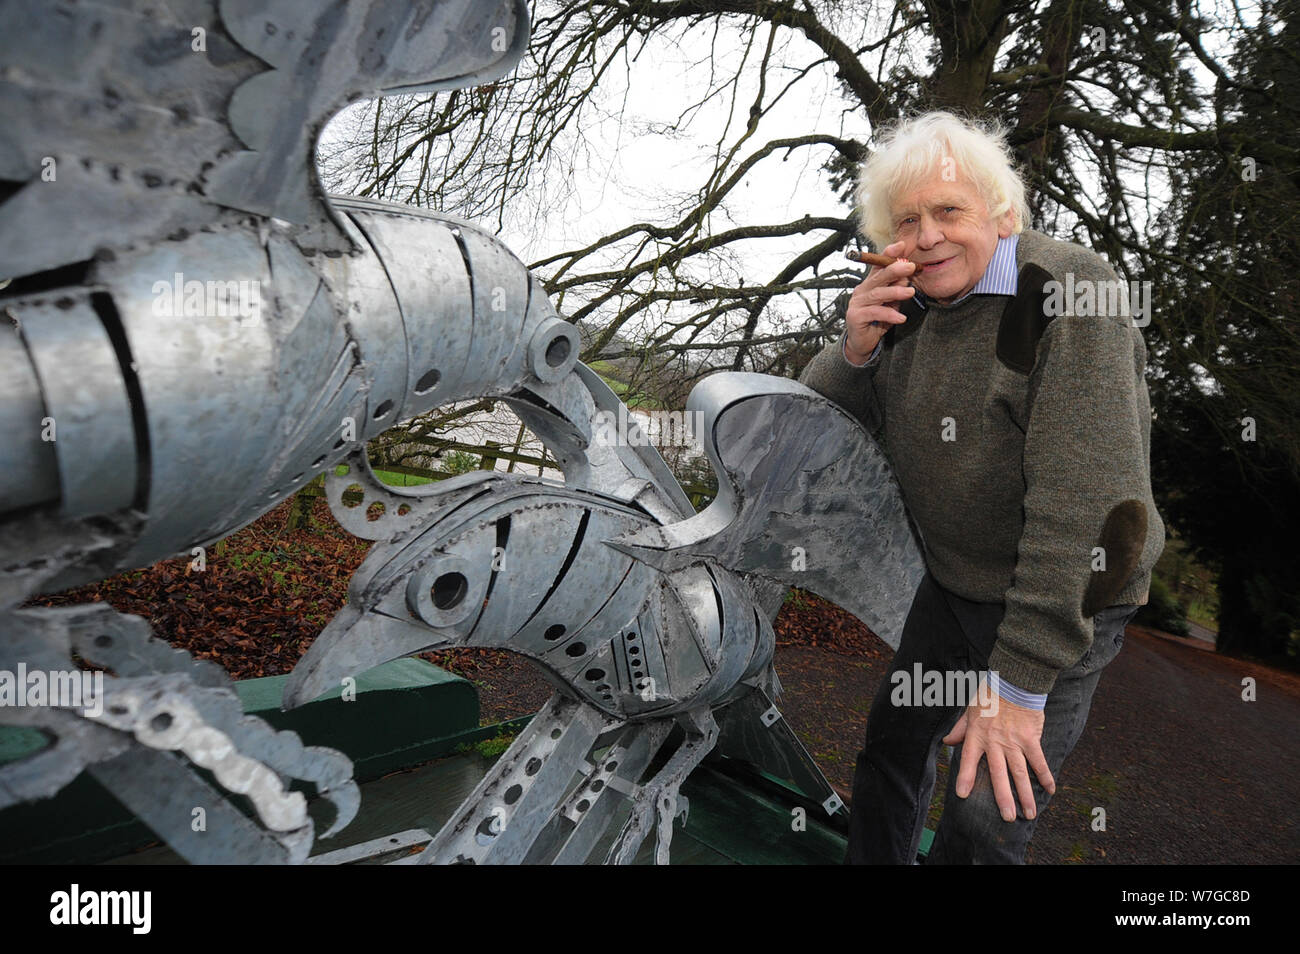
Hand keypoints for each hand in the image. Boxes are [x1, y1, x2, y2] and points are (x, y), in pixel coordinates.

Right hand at [844, 240, 916, 361]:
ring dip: (895, 292)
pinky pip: (875, 313)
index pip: (878, 266)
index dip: (888, 255)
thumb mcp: (890, 303)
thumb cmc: (877, 320)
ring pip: (877, 294)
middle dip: (894, 270)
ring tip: (910, 293)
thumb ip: (897, 289)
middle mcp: (862, 290)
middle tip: (910, 266)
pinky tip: (900, 317)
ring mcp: (857, 303)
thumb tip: (908, 274)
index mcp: (870, 284)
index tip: (901, 246)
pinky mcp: (856, 317)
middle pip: (878, 277)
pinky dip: (889, 314)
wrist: (862, 343)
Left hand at [942, 687, 1054, 821]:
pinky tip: (1050, 790)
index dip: (965, 776)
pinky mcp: (1031, 738)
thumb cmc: (989, 696)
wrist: (1013, 682)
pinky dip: (1045, 775)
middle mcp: (995, 742)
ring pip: (1020, 772)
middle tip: (1007, 817)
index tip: (963, 794)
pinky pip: (1039, 760)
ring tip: (1030, 814)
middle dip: (1003, 798)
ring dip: (1026, 795)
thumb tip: (947, 742)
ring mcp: (1014, 742)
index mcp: (977, 735)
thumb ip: (959, 729)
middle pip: (998, 774)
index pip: (967, 758)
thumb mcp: (969, 711)